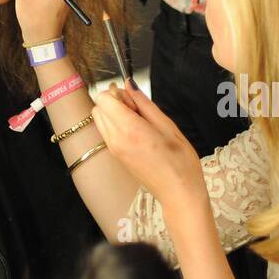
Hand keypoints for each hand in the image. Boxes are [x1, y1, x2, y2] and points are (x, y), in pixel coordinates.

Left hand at [91, 84, 203, 202]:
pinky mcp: (115, 156)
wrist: (178, 193)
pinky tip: (137, 133)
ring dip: (114, 114)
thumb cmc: (180, 161)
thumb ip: (145, 104)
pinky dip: (116, 126)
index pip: (103, 99)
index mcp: (129, 130)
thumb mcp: (167, 126)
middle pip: (98, 107)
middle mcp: (115, 139)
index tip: (135, 101)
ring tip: (139, 123)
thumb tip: (129, 84)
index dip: (118, 94)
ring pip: (100, 119)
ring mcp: (113, 149)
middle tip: (138, 111)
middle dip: (114, 102)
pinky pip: (106, 132)